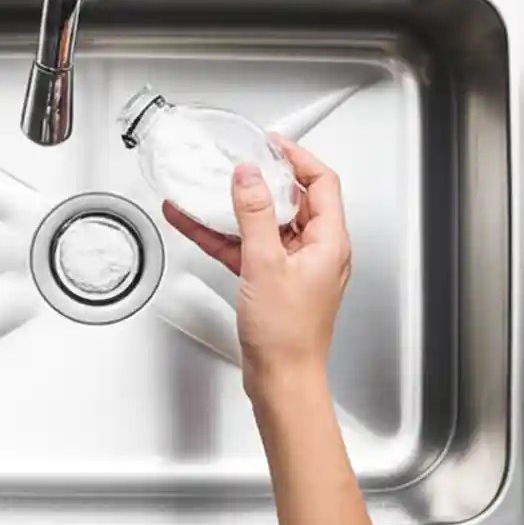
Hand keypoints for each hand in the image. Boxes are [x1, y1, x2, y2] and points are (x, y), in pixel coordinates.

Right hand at [163, 135, 351, 401]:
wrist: (281, 380)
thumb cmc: (287, 336)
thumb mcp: (265, 264)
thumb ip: (253, 215)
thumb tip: (248, 176)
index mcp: (329, 242)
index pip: (321, 183)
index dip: (297, 158)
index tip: (271, 144)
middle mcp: (316, 251)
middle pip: (291, 200)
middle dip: (260, 180)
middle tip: (238, 161)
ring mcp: (293, 267)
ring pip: (262, 224)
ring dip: (233, 208)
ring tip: (205, 189)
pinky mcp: (271, 282)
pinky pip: (246, 248)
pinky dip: (222, 236)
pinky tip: (194, 225)